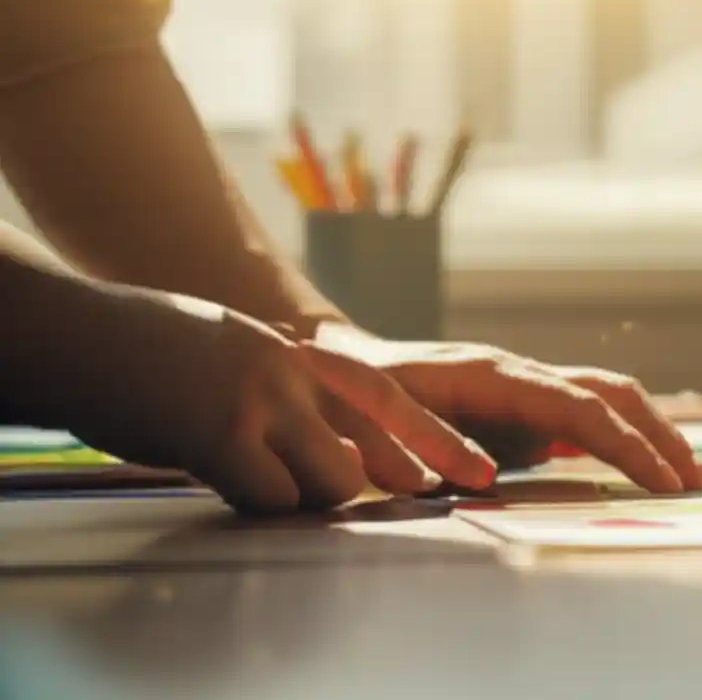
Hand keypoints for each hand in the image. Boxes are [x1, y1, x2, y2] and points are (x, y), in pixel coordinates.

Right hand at [64, 293, 495, 513]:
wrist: (86, 332)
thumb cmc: (161, 351)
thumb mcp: (247, 356)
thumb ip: (297, 394)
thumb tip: (342, 448)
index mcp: (304, 356)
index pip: (391, 401)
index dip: (438, 441)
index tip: (481, 472)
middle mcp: (296, 373)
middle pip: (372, 450)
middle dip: (387, 485)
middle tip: (419, 500)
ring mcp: (261, 402)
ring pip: (333, 483)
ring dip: (306, 499)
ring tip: (257, 475)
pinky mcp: (220, 434)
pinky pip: (270, 499)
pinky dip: (256, 503)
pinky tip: (220, 477)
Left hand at [307, 325, 701, 493]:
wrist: (347, 362)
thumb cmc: (359, 392)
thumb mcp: (379, 413)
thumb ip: (424, 438)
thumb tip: (478, 473)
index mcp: (495, 376)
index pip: (579, 406)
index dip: (624, 442)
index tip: (662, 481)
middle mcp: (522, 374)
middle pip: (611, 393)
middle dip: (658, 436)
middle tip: (696, 484)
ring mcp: (528, 387)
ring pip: (610, 399)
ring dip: (653, 434)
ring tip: (692, 478)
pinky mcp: (527, 408)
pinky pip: (591, 417)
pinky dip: (627, 440)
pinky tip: (650, 472)